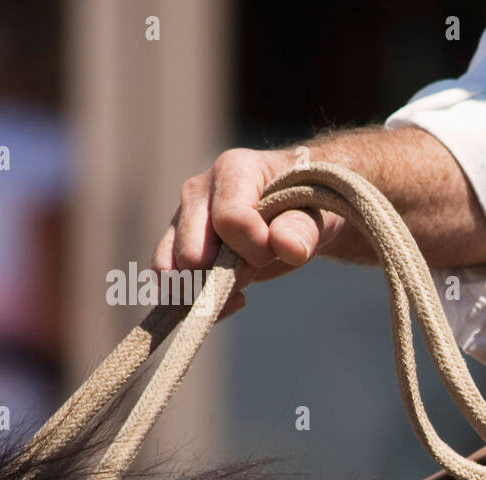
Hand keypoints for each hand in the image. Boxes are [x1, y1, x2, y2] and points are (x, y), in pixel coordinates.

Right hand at [152, 147, 346, 315]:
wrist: (297, 212)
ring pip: (171, 268)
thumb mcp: (316, 215)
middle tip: (258, 266)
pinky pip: (169, 282)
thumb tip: (290, 248)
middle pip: (193, 251)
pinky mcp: (176, 245)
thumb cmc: (307, 207)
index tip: (277, 251)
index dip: (256, 247)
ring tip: (244, 284)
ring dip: (209, 290)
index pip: (230, 219)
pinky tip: (231, 298)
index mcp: (233, 170)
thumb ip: (303, 230)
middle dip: (229, 272)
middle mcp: (198, 191)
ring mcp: (182, 218)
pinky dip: (196, 302)